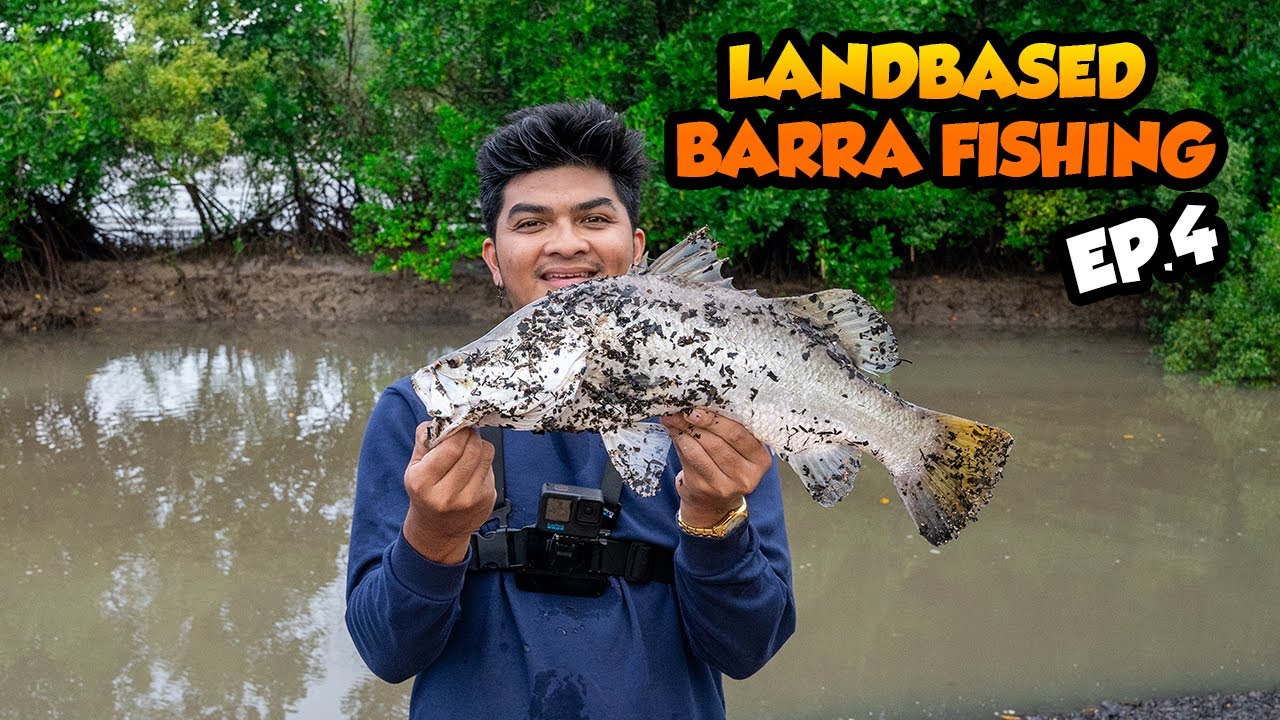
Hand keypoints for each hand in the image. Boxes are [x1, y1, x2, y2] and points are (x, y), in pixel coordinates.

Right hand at [402, 423, 496, 564]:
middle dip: (471, 435)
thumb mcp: (414, 466)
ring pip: (486, 455)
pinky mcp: (486, 500)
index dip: (459, 430)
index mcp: (423, 481)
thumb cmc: (425, 492)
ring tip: (469, 449)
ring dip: (479, 445)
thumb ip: (425, 439)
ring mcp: (469, 499)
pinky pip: (490, 467)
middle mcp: (446, 494)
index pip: (451, 446)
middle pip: (472, 449)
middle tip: (466, 434)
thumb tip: (443, 419)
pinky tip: (472, 469)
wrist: (437, 529)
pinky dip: (483, 462)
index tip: (458, 425)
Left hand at [659, 408, 771, 528]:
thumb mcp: (735, 449)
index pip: (739, 434)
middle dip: (698, 422)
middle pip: (719, 442)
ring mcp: (726, 485)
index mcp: (761, 459)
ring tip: (674, 418)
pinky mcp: (706, 489)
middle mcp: (747, 475)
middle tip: (683, 410)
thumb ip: (722, 428)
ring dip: (685, 430)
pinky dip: (680, 442)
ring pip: (702, 450)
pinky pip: (690, 460)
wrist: (713, 501)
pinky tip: (674, 432)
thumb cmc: (725, 465)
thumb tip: (696, 404)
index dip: (716, 420)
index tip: (698, 408)